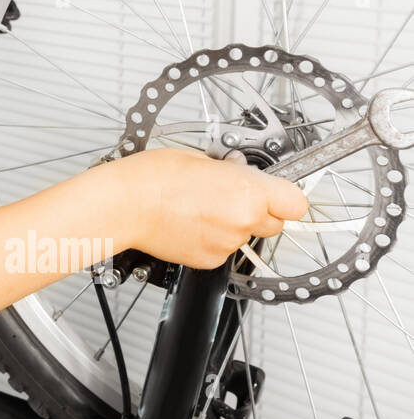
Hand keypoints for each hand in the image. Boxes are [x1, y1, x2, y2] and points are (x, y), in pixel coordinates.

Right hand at [102, 145, 309, 269]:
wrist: (122, 205)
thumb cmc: (151, 177)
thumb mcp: (200, 159)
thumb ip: (231, 172)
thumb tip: (240, 176)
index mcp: (247, 191)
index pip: (296, 203)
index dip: (285, 198)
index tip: (277, 193)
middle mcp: (242, 220)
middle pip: (274, 224)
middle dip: (258, 211)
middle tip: (230, 198)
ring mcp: (226, 244)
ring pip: (244, 236)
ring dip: (231, 225)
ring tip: (199, 209)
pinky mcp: (208, 260)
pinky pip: (222, 249)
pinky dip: (211, 239)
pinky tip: (189, 223)